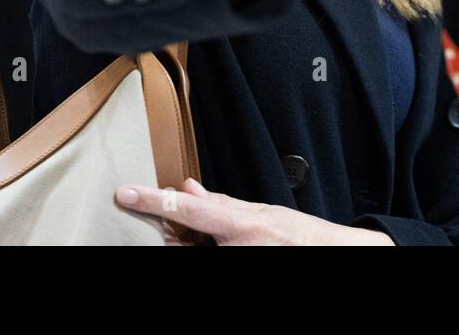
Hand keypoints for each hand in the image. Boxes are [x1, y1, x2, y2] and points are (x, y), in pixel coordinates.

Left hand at [115, 178, 394, 245]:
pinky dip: (207, 249)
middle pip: (182, 239)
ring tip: (228, 239)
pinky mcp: (231, 270)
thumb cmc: (301, 237)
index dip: (154, 200)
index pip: (187, 210)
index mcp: (242, 226)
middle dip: (176, 229)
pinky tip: (223, 245)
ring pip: (192, 252)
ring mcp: (232, 262)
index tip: (127, 193)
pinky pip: (206, 258)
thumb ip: (223, 203)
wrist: (330, 256)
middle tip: (189, 226)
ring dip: (195, 244)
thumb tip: (189, 189)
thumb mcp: (264, 212)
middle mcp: (233, 250)